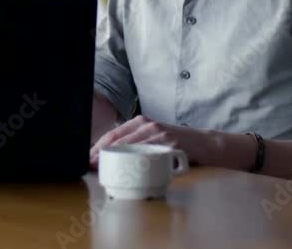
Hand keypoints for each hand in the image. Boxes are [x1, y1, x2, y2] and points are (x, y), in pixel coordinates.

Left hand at [89, 115, 203, 167]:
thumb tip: (111, 155)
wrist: (203, 143)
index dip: (98, 146)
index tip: (88, 157)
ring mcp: (159, 134)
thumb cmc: (174, 143)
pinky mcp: (169, 144)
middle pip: (118, 140)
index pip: (113, 133)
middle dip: (102, 153)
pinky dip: (137, 163)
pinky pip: (149, 154)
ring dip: (115, 159)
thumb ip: (136, 142)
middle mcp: (148, 125)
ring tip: (104, 168)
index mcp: (141, 122)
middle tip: (91, 165)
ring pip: (131, 147)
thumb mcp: (152, 138)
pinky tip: (129, 169)